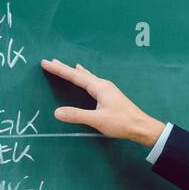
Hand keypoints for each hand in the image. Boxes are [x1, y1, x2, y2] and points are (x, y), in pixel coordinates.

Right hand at [40, 58, 163, 146]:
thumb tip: (57, 112)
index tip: (45, 63)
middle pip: (80, 74)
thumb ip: (77, 115)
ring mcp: (108, 89)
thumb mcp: (97, 120)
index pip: (74, 76)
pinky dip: (84, 77)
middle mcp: (103, 85)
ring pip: (87, 77)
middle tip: (51, 61)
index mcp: (99, 87)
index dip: (59, 70)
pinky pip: (93, 81)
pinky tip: (86, 77)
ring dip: (75, 72)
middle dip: (65, 68)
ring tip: (66, 66)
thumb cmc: (122, 123)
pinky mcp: (111, 95)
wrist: (142, 127)